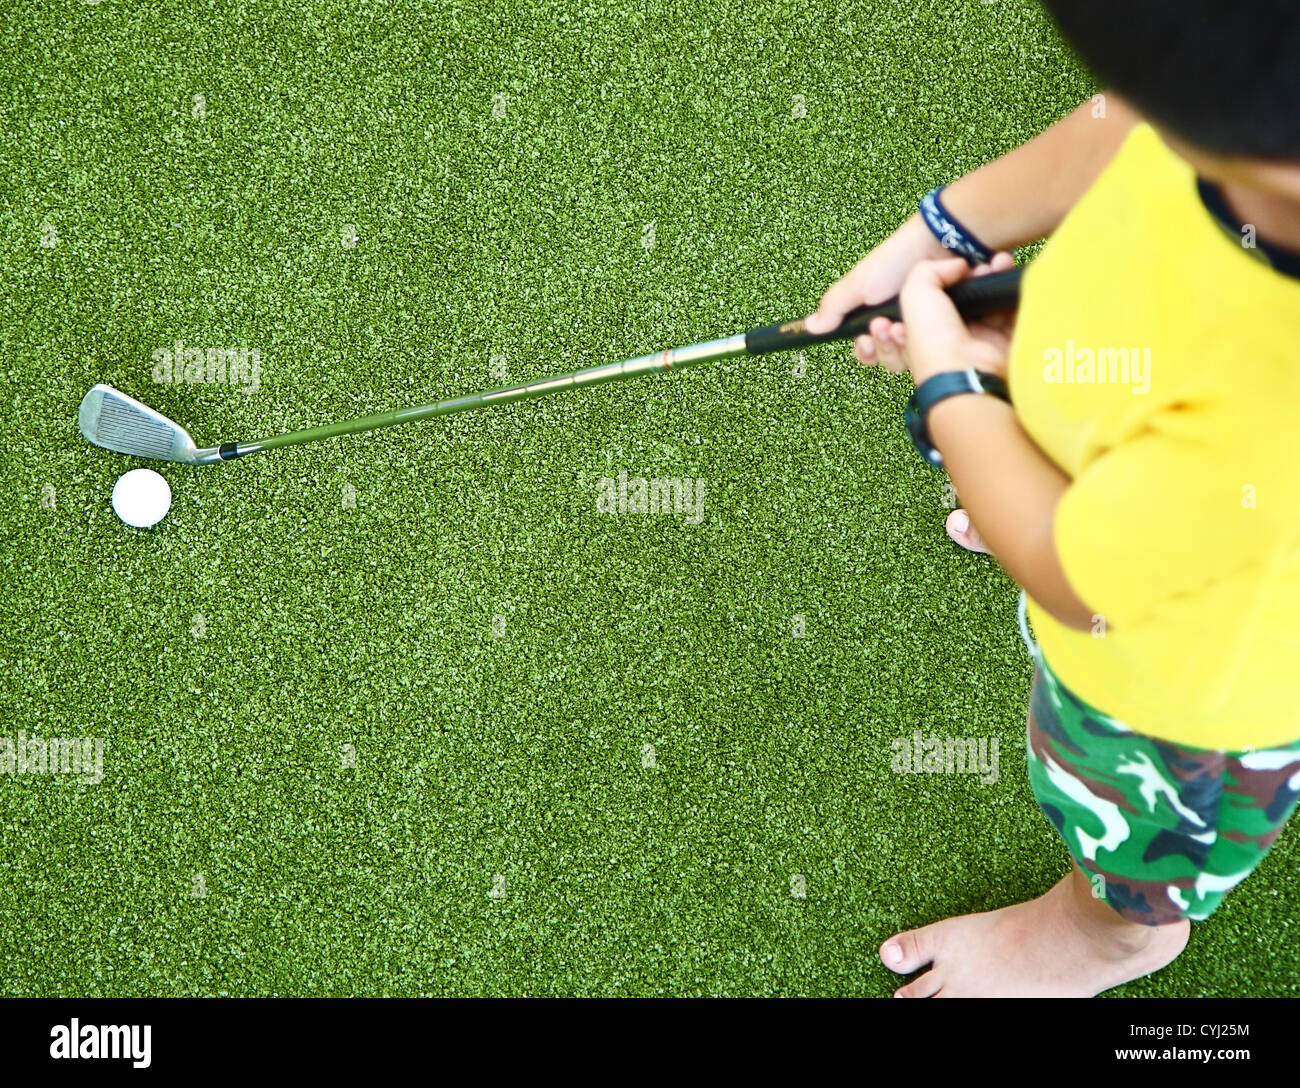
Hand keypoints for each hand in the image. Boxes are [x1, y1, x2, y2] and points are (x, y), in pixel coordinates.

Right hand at [804, 214, 949, 372]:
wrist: (944, 239)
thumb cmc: (899, 257)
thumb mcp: (860, 282)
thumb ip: (835, 304)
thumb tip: (811, 327)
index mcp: (879, 318)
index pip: (870, 349)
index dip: (867, 352)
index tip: (866, 344)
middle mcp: (904, 325)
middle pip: (894, 357)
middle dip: (889, 347)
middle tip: (891, 328)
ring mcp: (929, 326)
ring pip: (919, 356)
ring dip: (912, 342)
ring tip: (912, 324)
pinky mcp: (953, 325)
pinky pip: (946, 345)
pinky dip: (941, 336)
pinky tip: (940, 322)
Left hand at [896, 252, 1017, 385]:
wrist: (969, 371)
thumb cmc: (934, 341)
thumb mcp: (913, 296)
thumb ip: (925, 272)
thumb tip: (958, 265)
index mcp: (921, 333)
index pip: (926, 305)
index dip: (934, 283)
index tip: (947, 271)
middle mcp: (948, 338)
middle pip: (961, 299)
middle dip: (969, 277)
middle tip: (975, 267)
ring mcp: (978, 341)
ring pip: (987, 302)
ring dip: (991, 279)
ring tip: (997, 263)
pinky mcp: (1004, 342)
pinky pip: (1011, 311)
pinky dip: (1013, 291)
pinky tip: (1008, 271)